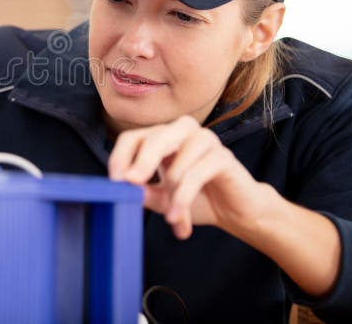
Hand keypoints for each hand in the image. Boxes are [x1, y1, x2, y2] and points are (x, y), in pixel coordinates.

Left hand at [108, 115, 266, 238]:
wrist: (236, 213)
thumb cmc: (198, 200)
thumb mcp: (162, 198)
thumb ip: (142, 192)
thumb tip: (121, 188)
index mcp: (163, 138)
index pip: (132, 138)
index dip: (120, 157)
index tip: (115, 182)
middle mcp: (182, 133)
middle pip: (154, 137)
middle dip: (141, 161)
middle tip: (131, 183)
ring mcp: (205, 140)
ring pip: (177, 160)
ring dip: (172, 193)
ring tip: (172, 218)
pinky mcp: (223, 156)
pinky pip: (197, 173)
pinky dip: (184, 197)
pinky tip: (178, 219)